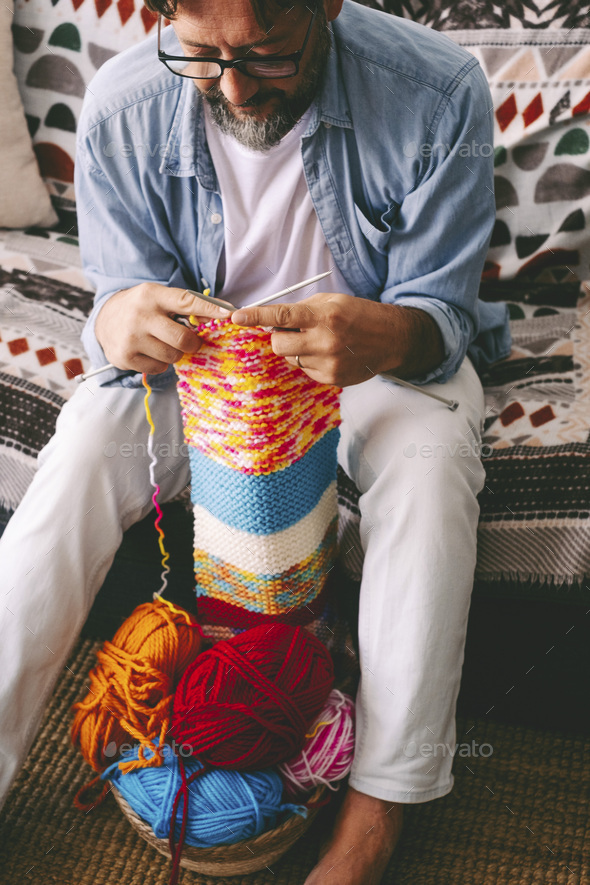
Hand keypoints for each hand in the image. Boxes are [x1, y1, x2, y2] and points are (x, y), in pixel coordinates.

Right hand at [95, 283, 231, 373]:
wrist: (104, 320)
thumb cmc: (142, 309)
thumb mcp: (159, 298)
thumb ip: (185, 306)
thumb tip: (221, 315)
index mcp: (152, 296)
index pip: (186, 301)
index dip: (209, 309)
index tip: (229, 315)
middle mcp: (140, 316)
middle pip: (182, 339)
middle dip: (192, 343)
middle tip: (190, 341)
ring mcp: (131, 338)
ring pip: (172, 357)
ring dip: (174, 353)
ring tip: (162, 343)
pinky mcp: (125, 358)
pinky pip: (158, 369)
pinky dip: (160, 364)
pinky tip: (150, 352)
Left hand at [231, 292, 443, 386]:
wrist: (391, 338)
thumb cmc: (359, 315)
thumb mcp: (332, 301)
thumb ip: (302, 310)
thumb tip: (272, 320)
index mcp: (324, 315)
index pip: (282, 317)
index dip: (256, 317)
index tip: (236, 317)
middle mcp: (325, 341)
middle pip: (279, 345)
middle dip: (279, 338)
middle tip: (292, 331)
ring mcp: (328, 363)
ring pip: (291, 359)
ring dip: (297, 350)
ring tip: (319, 342)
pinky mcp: (332, 379)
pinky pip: (305, 371)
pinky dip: (310, 361)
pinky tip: (329, 354)